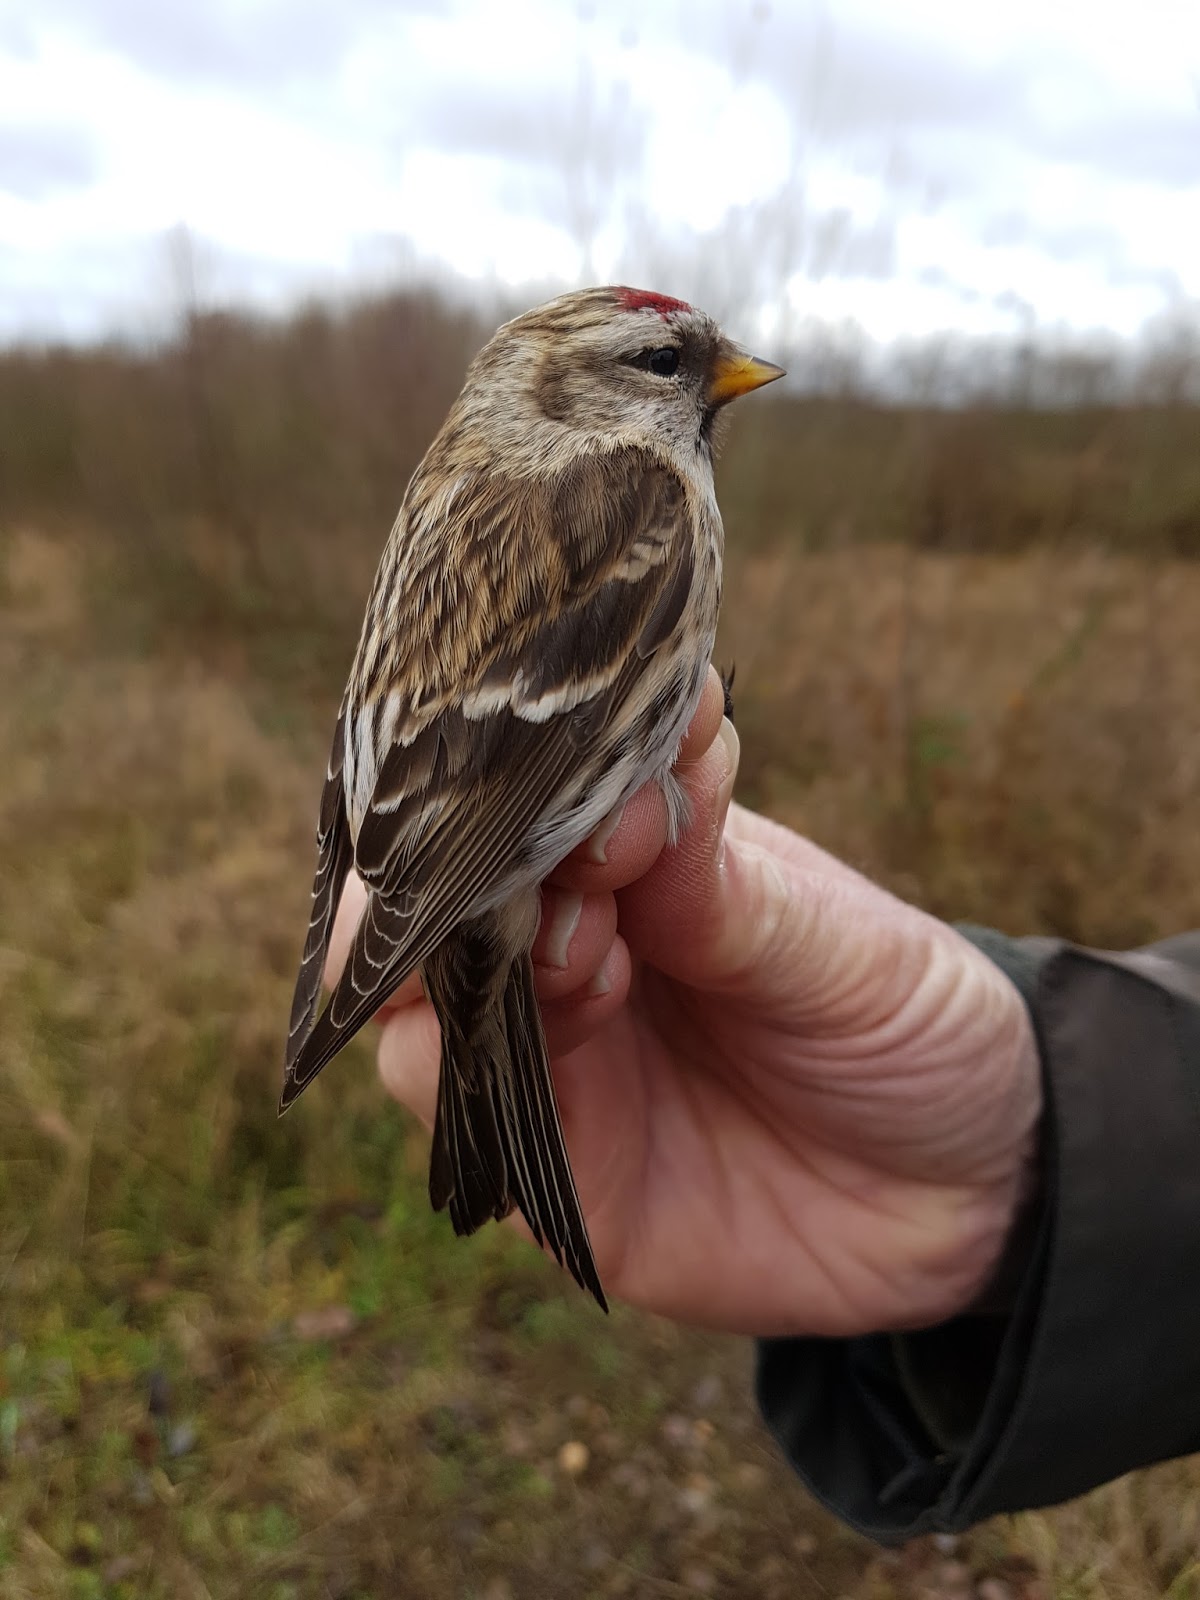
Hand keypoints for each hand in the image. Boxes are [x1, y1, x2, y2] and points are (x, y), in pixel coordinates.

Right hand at [329, 669, 1041, 1335]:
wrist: (977, 1189)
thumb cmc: (910, 1023)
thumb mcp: (837, 939)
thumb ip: (721, 883)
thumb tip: (640, 775)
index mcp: (629, 871)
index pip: (517, 807)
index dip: (525, 781)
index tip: (592, 775)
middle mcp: (570, 958)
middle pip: (435, 905)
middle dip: (468, 872)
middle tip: (558, 869)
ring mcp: (556, 1068)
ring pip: (426, 1012)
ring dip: (477, 969)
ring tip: (592, 954)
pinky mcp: (560, 1177)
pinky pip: (476, 1130)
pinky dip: (490, 1080)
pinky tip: (583, 1030)